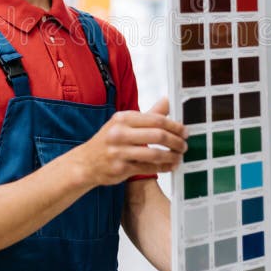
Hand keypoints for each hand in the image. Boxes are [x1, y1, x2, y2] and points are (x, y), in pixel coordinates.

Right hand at [72, 98, 188, 187]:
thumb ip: (148, 114)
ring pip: (155, 154)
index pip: (156, 119)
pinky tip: (170, 166)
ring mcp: (119, 152)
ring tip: (179, 157)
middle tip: (184, 145)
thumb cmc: (108, 141)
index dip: (175, 126)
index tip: (184, 131)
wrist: (85, 163)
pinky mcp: (121, 169)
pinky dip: (163, 167)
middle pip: (158, 136)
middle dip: (176, 141)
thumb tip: (167, 101)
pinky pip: (149, 168)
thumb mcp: (124, 123)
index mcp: (123, 118)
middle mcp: (120, 133)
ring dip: (172, 156)